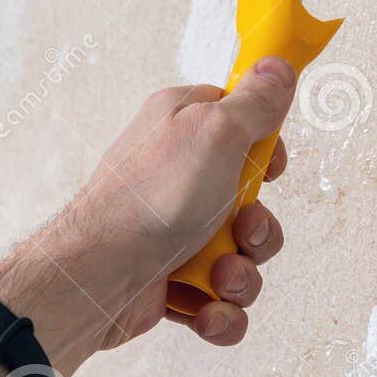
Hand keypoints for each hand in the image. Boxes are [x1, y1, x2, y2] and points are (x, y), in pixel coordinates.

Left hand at [0, 58, 297, 373]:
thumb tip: (277, 65)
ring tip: (218, 277)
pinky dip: (220, 311)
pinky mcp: (171, 281)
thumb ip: (255, 101)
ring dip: (242, 274)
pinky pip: (220, 300)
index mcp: (183, 127)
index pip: (242, 124)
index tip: (270, 165)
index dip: (266, 148)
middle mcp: (178, 176)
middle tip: (242, 229)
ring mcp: (175, 231)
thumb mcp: (216, 130)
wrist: (99, 276)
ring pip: (241, 255)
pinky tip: (207, 310)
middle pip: (251, 200)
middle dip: (258, 229)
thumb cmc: (151, 196)